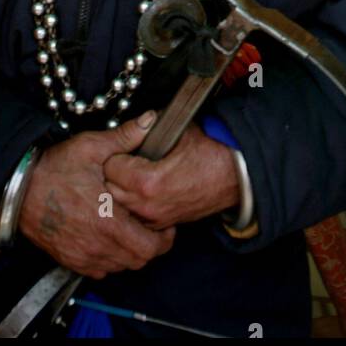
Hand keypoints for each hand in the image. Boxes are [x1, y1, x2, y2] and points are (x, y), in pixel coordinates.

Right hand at [18, 112, 175, 278]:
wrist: (18, 188)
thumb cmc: (54, 168)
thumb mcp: (90, 146)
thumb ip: (124, 137)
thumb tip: (150, 120)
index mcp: (107, 220)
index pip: (150, 246)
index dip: (164, 238)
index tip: (165, 224)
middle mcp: (97, 244)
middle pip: (139, 261)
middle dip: (151, 246)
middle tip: (151, 227)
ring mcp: (82, 255)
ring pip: (121, 267)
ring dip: (130, 253)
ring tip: (130, 231)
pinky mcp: (70, 259)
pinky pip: (100, 271)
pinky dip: (110, 260)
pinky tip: (108, 239)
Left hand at [103, 121, 239, 229]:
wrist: (235, 176)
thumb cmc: (210, 153)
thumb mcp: (178, 131)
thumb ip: (148, 127)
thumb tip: (134, 120)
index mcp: (147, 181)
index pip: (110, 168)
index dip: (115, 153)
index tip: (123, 147)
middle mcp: (147, 205)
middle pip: (109, 189)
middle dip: (113, 173)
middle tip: (124, 159)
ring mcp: (154, 218)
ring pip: (120, 206)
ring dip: (120, 190)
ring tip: (130, 173)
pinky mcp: (162, 224)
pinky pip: (134, 216)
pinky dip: (132, 204)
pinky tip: (139, 190)